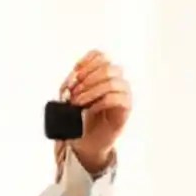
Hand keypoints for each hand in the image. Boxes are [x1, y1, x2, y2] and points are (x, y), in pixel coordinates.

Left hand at [60, 50, 130, 174]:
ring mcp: (124, 93)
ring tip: (77, 102)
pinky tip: (90, 109)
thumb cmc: (80, 115)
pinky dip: (99, 102)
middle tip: (73, 92)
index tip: (74, 73)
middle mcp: (117, 79)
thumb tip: (73, 78)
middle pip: (107, 67)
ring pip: (112, 82)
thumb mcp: (70, 96)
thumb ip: (70, 84)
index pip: (100, 56)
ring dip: (91, 91)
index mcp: (104, 73)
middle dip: (87, 78)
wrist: (87, 139)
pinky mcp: (126, 108)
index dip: (86, 62)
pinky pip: (116, 99)